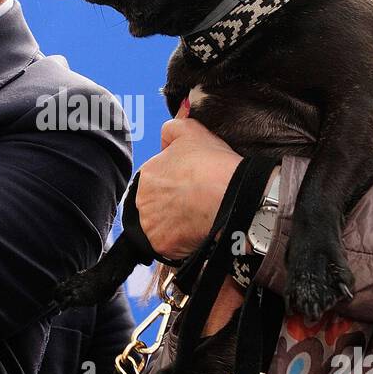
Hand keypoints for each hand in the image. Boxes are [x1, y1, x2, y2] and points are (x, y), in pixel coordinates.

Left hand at [136, 118, 241, 260]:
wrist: (230, 194)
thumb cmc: (213, 164)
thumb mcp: (192, 131)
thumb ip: (173, 127)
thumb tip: (168, 129)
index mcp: (147, 174)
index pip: (156, 182)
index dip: (175, 184)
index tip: (191, 186)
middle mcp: (143, 200)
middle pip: (156, 205)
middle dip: (172, 204)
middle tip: (195, 202)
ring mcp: (151, 224)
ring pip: (161, 226)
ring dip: (175, 224)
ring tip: (198, 217)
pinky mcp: (162, 244)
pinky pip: (169, 246)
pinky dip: (181, 242)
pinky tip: (197, 231)